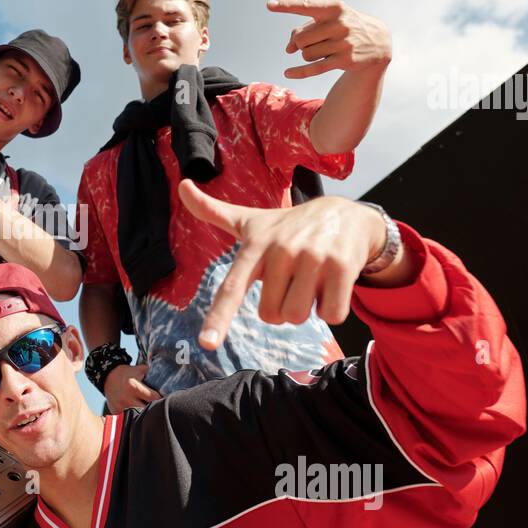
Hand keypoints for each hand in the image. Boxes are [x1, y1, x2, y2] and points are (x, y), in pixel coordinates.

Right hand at [103, 363, 162, 413]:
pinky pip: (127, 419)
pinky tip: (138, 416)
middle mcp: (127, 398)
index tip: (166, 400)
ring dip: (144, 416)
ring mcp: (120, 407)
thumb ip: (152, 373)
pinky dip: (134, 419)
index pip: (154, 398)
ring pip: (137, 418)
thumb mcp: (139, 369)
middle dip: (154, 410)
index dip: (162, 399)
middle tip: (159, 409)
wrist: (108, 376)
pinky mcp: (116, 412)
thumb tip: (167, 376)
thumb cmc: (126, 373)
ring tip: (150, 414)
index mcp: (134, 387)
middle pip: (147, 411)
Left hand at [177, 179, 387, 346]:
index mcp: (255, 246)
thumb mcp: (251, 220)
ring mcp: (314, 257)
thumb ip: (214, 211)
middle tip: (292, 280)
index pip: (232, 287)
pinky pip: (331, 315)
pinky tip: (332, 283)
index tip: (207, 343)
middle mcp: (282, 250)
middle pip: (272, 315)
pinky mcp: (342, 267)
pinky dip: (332, 308)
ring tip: (310, 279)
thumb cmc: (289, 226)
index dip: (218, 317)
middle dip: (282, 307)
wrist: (346, 214)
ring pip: (298, 317)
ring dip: (306, 308)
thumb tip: (181, 185)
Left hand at [267, 0, 391, 79]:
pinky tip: (288, 73)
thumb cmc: (346, 27)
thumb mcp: (330, 20)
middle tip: (311, 43)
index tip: (269, 5)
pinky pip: (314, 68)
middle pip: (300, 38)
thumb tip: (288, 48)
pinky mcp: (344, 60)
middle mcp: (339, 24)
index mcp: (335, 8)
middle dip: (300, 43)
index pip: (307, 5)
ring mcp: (343, 43)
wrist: (379, 43)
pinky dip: (299, 72)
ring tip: (324, 50)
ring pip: (306, 54)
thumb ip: (305, 28)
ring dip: (308, 55)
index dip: (287, 5)